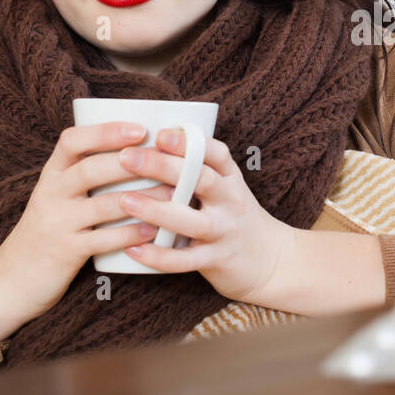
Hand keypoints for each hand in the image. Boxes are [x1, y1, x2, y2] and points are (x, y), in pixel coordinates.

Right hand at [0, 122, 168, 346]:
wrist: (11, 280)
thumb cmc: (49, 230)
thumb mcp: (59, 196)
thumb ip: (87, 175)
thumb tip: (141, 151)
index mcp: (51, 174)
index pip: (72, 141)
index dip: (106, 132)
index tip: (140, 128)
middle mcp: (50, 193)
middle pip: (91, 169)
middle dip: (132, 162)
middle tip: (167, 159)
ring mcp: (56, 223)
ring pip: (103, 204)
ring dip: (142, 197)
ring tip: (173, 193)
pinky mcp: (65, 252)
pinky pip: (103, 239)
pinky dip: (131, 233)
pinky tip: (154, 230)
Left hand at [113, 130, 294, 303]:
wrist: (269, 260)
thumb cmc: (233, 216)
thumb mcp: (226, 187)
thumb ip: (196, 170)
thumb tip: (146, 145)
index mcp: (231, 178)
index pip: (216, 153)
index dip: (189, 143)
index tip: (160, 134)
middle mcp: (231, 201)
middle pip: (201, 180)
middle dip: (163, 166)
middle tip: (127, 157)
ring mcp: (225, 231)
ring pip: (191, 221)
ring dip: (157, 210)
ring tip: (125, 200)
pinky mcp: (216, 260)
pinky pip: (185, 260)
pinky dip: (158, 256)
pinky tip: (132, 248)